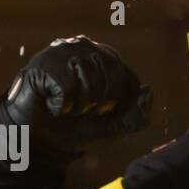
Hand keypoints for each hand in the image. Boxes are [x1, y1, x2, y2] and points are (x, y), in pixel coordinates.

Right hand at [0, 35, 151, 152]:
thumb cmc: (76, 128)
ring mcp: (63, 51)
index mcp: (105, 58)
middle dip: (98, 105)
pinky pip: (67, 85)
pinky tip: (51, 103)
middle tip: (80, 110)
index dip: (117, 104)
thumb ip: (137, 115)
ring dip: (79, 106)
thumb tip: (148, 90)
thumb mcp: (114, 127)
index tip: (99, 112)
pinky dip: (61, 105)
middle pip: (111, 79)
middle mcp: (85, 47)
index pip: (128, 78)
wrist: (40, 141)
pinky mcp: (43, 63)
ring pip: (89, 80)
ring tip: (66, 106)